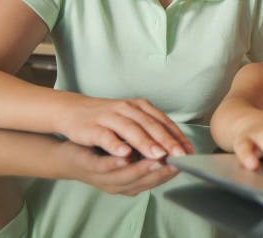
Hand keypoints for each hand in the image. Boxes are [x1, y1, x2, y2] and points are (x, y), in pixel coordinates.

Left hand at [53, 141, 178, 195]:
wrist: (71, 157)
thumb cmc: (104, 155)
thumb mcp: (130, 157)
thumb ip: (148, 153)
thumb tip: (174, 144)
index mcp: (132, 182)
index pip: (156, 178)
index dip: (171, 170)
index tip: (185, 159)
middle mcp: (120, 184)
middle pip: (145, 180)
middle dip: (162, 169)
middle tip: (176, 159)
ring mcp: (105, 178)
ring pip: (127, 176)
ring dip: (143, 167)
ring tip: (157, 156)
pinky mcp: (90, 167)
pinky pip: (104, 167)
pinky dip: (115, 162)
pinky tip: (125, 155)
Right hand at [54, 95, 193, 160]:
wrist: (73, 111)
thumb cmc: (108, 119)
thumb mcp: (133, 120)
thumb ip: (152, 130)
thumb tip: (178, 147)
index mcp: (140, 106)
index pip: (163, 122)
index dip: (177, 137)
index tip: (189, 151)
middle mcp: (128, 108)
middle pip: (151, 125)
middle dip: (167, 141)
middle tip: (179, 155)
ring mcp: (110, 116)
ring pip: (131, 129)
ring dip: (146, 143)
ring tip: (158, 155)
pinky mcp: (93, 126)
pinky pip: (106, 135)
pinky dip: (116, 145)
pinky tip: (125, 154)